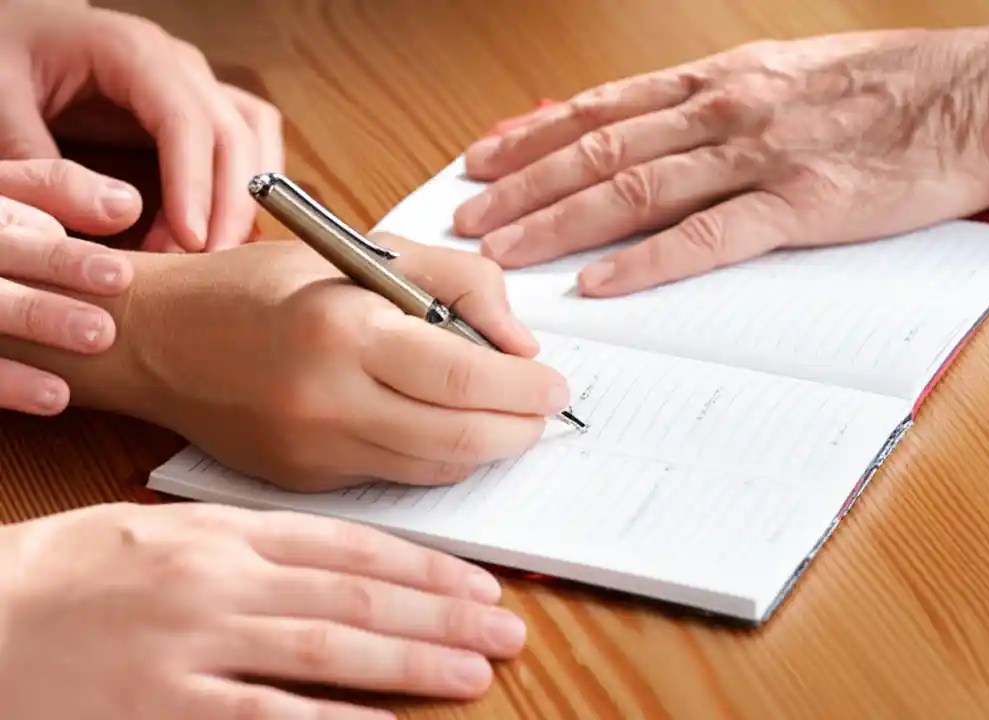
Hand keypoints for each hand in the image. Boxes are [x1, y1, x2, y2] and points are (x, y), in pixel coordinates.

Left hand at [0, 4, 283, 252]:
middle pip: (236, 133)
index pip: (187, 120)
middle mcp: (179, 65)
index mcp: (132, 51)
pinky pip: (247, 145)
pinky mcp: (200, 110)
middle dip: (230, 205)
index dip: (196, 184)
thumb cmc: (5, 55)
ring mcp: (196, 85)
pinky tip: (221, 231)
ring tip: (216, 252)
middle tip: (208, 264)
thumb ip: (40, 158)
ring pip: (256, 137)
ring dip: (247, 197)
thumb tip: (109, 217)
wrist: (17, 36)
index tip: (191, 242)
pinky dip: (245, 189)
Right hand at [0, 158, 136, 413]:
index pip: (7, 234)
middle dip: (37, 312)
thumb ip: (59, 191)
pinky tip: (34, 406)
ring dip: (6, 371)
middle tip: (101, 334)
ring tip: (59, 393)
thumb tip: (126, 206)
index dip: (61, 258)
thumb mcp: (1, 192)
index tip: (121, 276)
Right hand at [0, 502, 525, 718]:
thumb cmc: (54, 579)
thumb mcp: (148, 534)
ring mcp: (189, 646)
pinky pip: (264, 717)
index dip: (422, 564)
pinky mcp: (160, 709)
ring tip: (473, 671)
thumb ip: (237, 543)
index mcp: (215, 532)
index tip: (478, 581)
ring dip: (411, 661)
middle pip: (355, 596)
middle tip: (506, 627)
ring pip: (328, 650)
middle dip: (441, 612)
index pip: (346, 545)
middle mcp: (215, 581)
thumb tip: (326, 564)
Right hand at [111, 236, 565, 491]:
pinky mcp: (306, 482)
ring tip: (507, 419)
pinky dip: (438, 458)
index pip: (465, 380)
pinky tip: (450, 430)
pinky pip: (397, 479)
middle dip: (520, 429)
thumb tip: (521, 344)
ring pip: (435, 469)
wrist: (162, 340)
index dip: (526, 388)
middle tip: (545, 409)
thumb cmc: (263, 285)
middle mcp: (328, 401)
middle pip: (459, 439)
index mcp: (344, 330)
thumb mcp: (363, 251)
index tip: (556, 383)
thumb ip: (458, 284)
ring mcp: (314, 451)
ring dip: (486, 448)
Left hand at [454, 28, 988, 295]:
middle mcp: (724, 109)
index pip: (603, 107)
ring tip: (504, 253)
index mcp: (722, 78)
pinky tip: (601, 283)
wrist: (982, 98)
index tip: (482, 159)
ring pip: (634, 190)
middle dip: (523, 186)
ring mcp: (758, 156)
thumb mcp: (793, 73)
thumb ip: (724, 101)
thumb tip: (666, 124)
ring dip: (559, 223)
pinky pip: (707, 238)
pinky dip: (647, 262)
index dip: (532, 135)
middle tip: (468, 219)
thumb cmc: (895, 89)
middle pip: (599, 148)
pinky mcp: (801, 205)